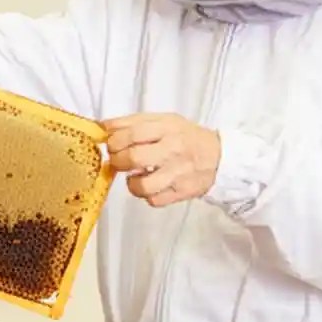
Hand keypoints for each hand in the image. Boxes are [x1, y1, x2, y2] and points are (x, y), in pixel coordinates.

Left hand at [103, 113, 221, 207]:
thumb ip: (132, 122)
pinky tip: (150, 185)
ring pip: (142, 185)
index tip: (111, 144)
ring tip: (134, 176)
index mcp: (168, 128)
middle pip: (133, 158)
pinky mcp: (182, 192)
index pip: (132, 133)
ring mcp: (178, 173)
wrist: (219, 157)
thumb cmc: (185, 137)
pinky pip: (154, 200)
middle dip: (117, 161)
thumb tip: (103, 126)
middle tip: (118, 160)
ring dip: (131, 182)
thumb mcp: (163, 121)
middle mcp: (173, 150)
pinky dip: (147, 195)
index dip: (114, 141)